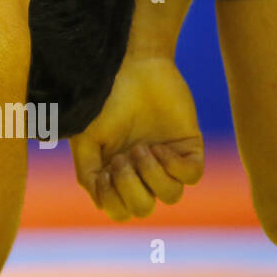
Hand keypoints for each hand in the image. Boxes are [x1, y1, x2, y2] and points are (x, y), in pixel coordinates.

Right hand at [70, 55, 203, 219]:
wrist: (130, 66)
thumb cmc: (103, 98)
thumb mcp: (84, 138)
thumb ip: (87, 173)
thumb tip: (100, 202)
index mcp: (115, 172)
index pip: (118, 210)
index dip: (113, 200)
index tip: (105, 173)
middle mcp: (141, 171)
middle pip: (143, 208)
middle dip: (132, 188)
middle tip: (123, 158)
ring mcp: (166, 160)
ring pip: (170, 196)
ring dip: (152, 175)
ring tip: (143, 148)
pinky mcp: (189, 147)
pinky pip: (191, 176)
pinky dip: (174, 166)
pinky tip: (161, 147)